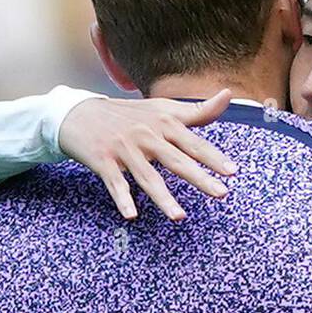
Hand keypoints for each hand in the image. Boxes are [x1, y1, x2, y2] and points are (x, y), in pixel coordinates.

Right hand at [59, 89, 237, 221]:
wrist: (79, 113)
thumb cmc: (128, 115)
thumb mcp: (162, 109)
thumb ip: (197, 111)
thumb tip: (228, 96)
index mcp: (163, 123)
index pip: (193, 143)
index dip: (213, 157)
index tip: (232, 172)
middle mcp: (146, 135)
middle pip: (176, 160)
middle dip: (199, 178)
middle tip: (220, 193)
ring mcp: (124, 149)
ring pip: (147, 177)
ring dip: (163, 198)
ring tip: (179, 216)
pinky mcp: (103, 161)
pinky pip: (115, 184)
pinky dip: (122, 199)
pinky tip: (131, 215)